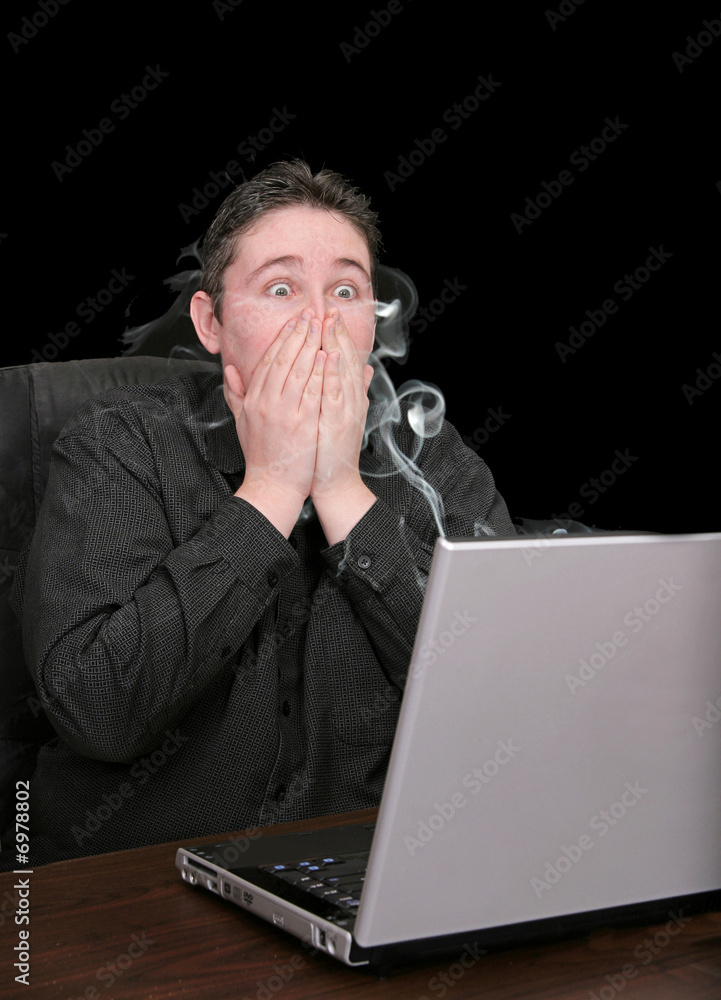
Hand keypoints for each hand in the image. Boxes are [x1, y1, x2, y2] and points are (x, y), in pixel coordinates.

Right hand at [226, 310, 325, 533]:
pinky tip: (326, 355)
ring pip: (298, 370)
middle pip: (284, 359)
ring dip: (310, 345)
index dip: (282, 338)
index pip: (269, 361)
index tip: (294, 321)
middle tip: (310, 313)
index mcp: (254, 400)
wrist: (270, 486)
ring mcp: (285, 412)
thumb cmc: (260, 456)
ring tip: (321, 325)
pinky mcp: (302, 423)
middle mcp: (267, 402)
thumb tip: (229, 370)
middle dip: (298, 333)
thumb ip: (235, 394)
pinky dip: (320, 371)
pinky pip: (312, 391)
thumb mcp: (241, 422)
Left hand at [311, 308, 373, 499]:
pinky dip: (334, 373)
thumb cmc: (331, 451)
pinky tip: (330, 355)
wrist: (335, 482)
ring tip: (330, 322)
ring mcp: (347, 409)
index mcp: (350, 396)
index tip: (330, 314)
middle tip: (330, 308)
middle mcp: (352, 399)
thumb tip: (366, 369)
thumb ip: (354, 390)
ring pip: (343, 370)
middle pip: (346, 358)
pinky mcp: (339, 421)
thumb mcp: (344, 415)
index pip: (345, 359)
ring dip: (337, 344)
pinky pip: (335, 392)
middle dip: (338, 332)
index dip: (339, 335)